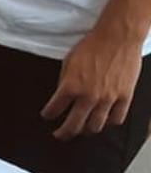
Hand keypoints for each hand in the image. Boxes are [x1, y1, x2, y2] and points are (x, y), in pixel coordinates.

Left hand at [42, 17, 144, 139]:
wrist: (118, 36)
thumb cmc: (92, 46)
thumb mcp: (68, 62)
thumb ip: (64, 82)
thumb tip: (63, 97)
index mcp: (70, 87)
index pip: (53, 110)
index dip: (48, 115)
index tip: (48, 116)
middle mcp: (88, 96)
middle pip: (73, 126)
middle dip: (64, 133)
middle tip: (60, 135)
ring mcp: (108, 98)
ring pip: (95, 127)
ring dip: (86, 130)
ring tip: (83, 129)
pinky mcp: (125, 96)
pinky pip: (117, 118)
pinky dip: (109, 122)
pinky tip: (105, 120)